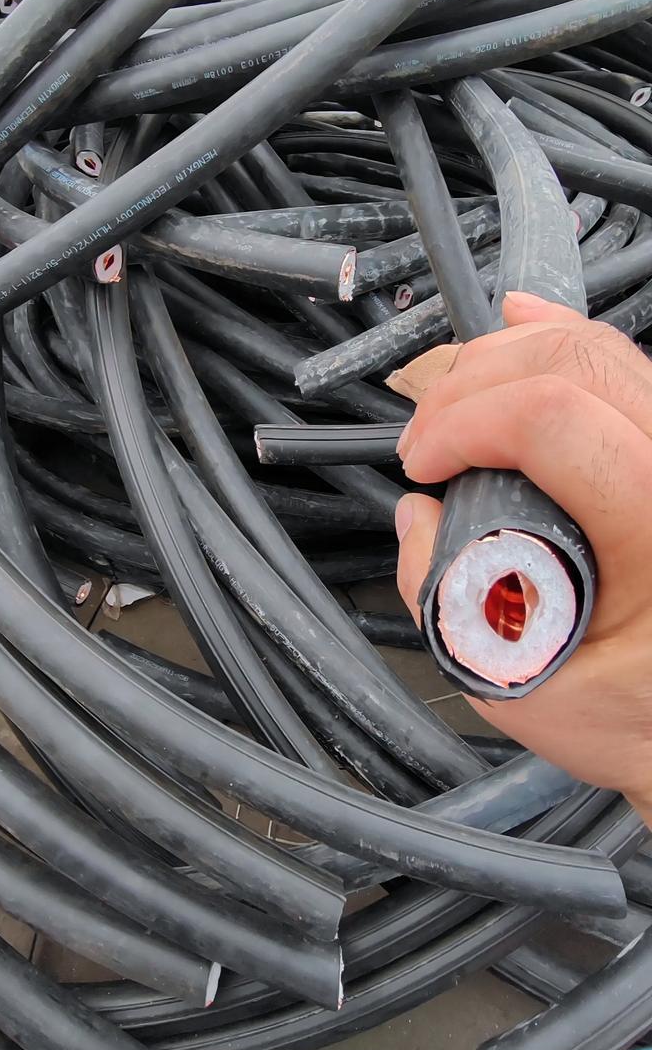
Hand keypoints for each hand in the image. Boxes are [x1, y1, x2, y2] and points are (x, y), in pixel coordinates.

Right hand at [395, 291, 651, 823]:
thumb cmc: (635, 718)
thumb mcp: (520, 688)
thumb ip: (446, 605)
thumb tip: (418, 518)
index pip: (556, 423)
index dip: (467, 424)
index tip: (421, 463)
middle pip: (574, 366)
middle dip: (474, 382)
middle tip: (425, 434)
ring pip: (599, 350)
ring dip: (508, 357)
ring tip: (453, 397)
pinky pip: (625, 364)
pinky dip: (559, 344)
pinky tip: (519, 332)